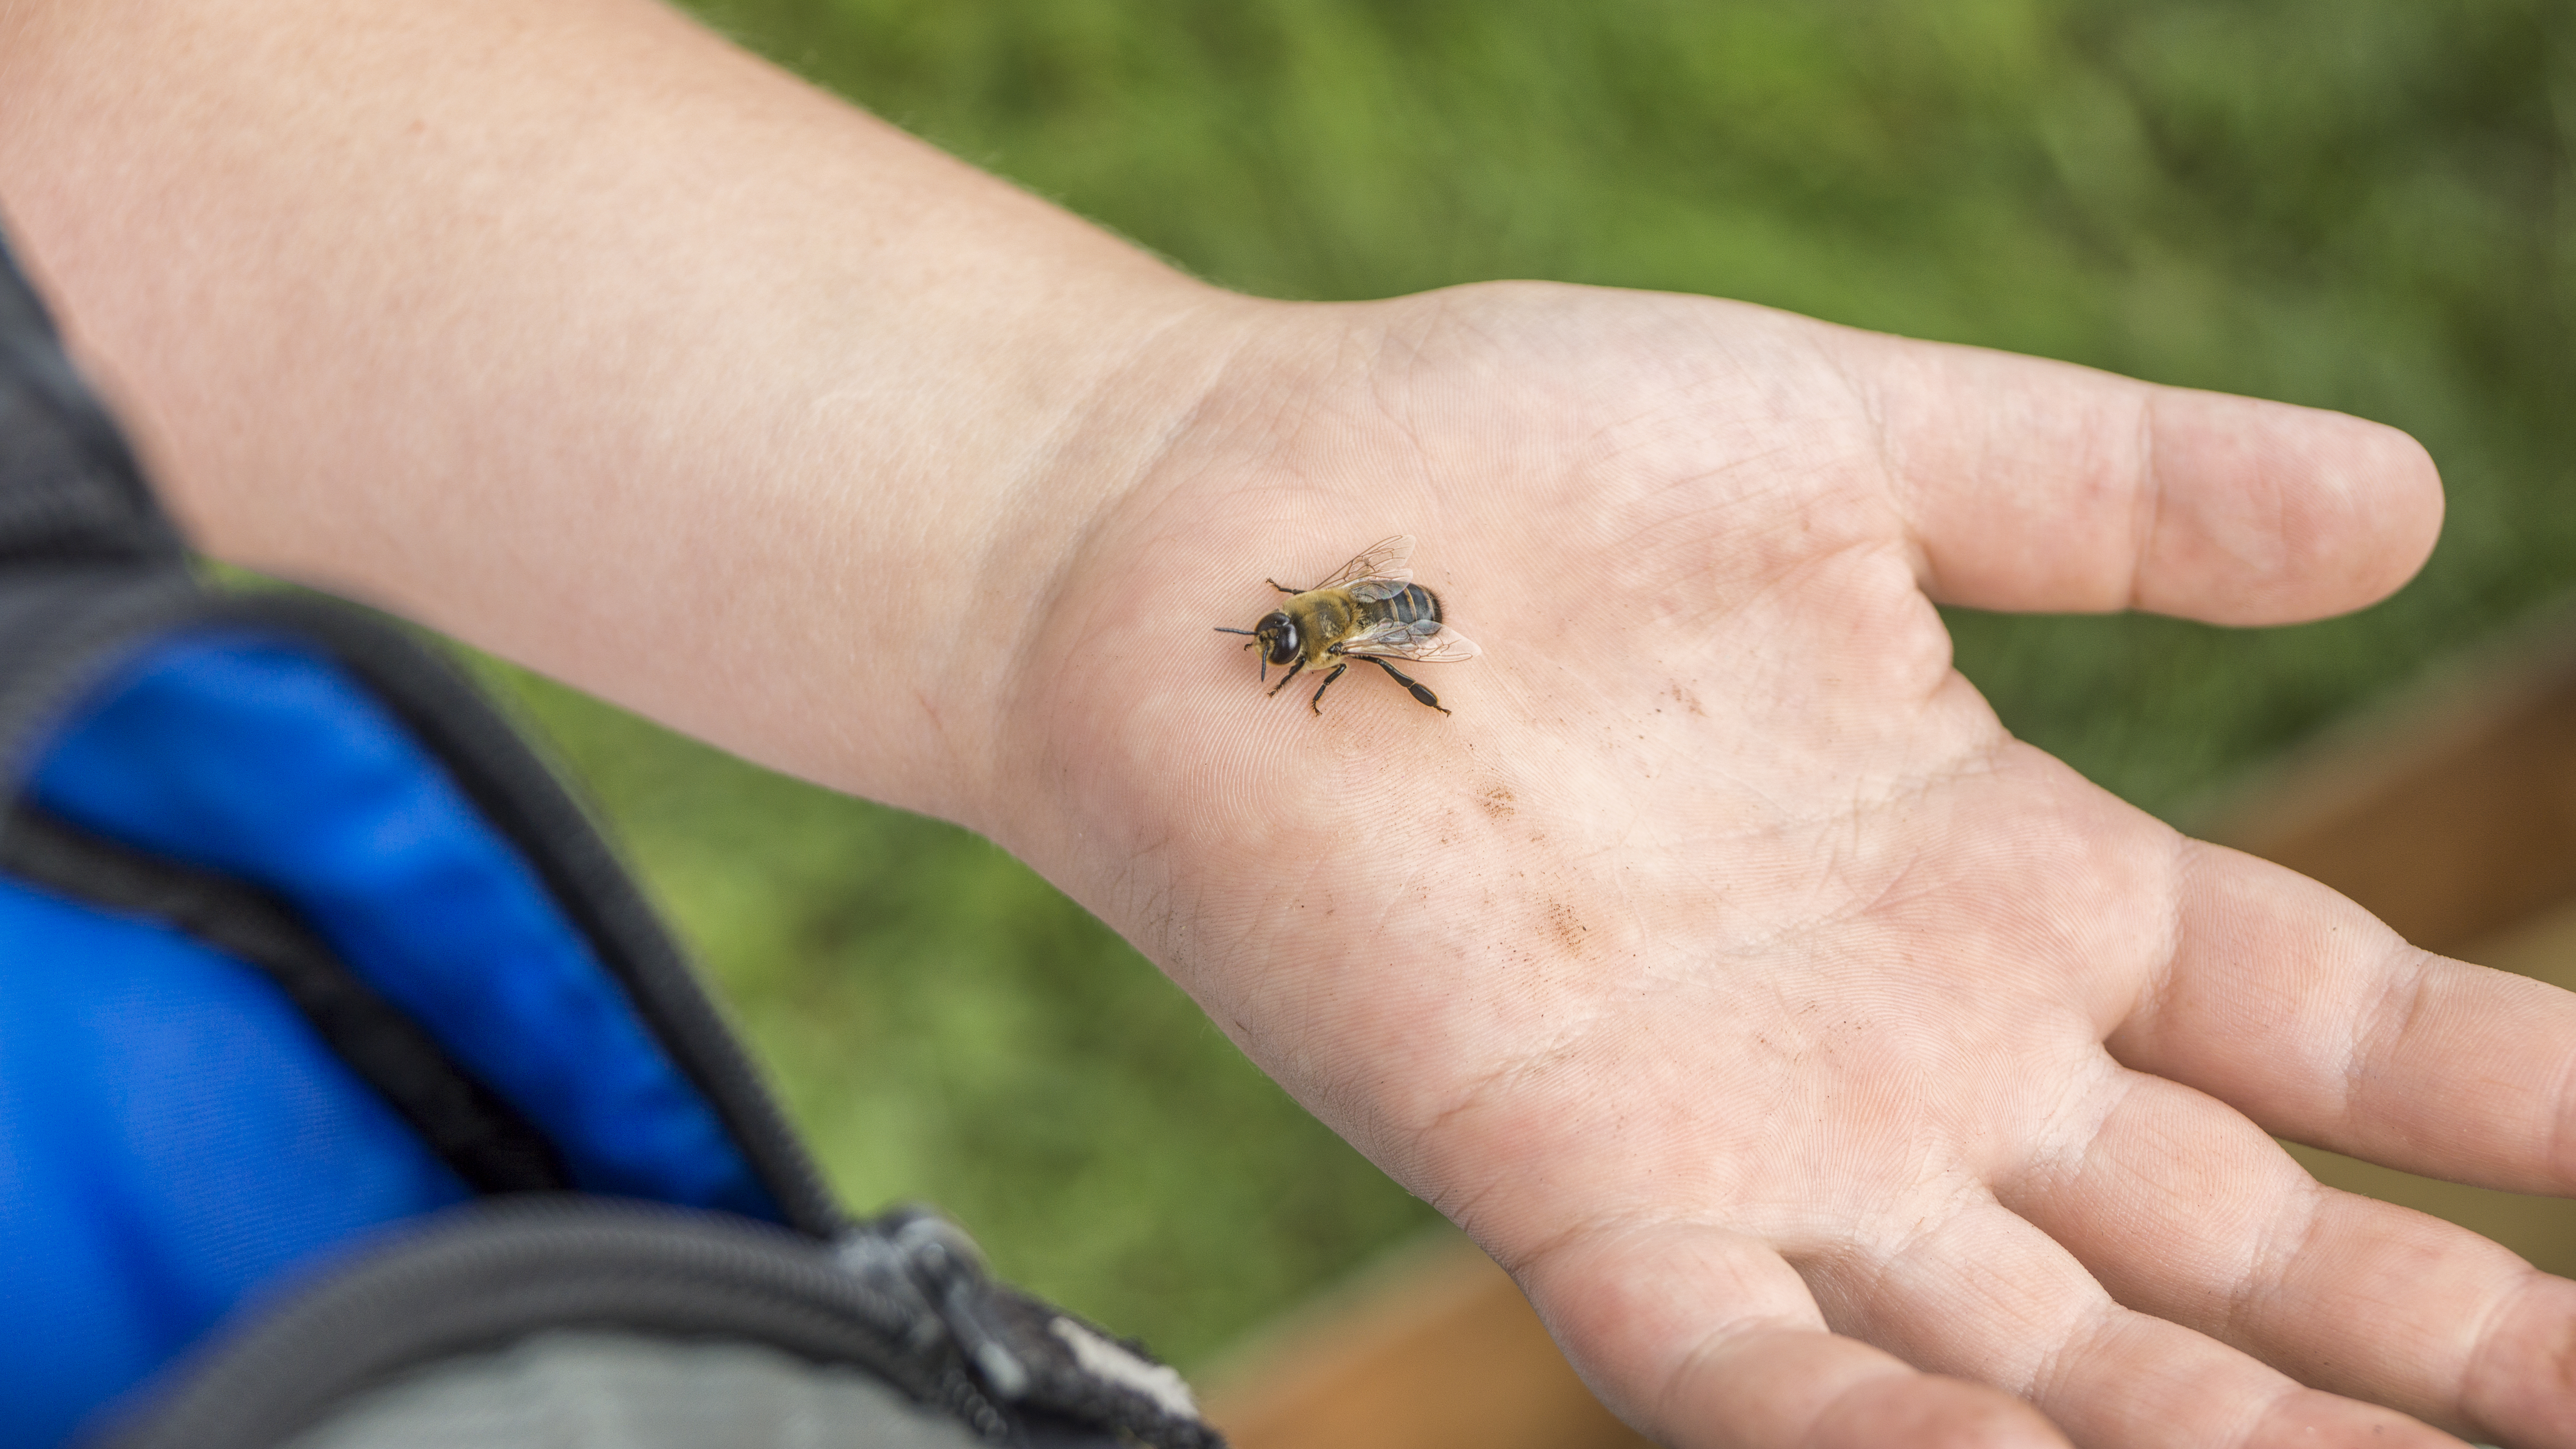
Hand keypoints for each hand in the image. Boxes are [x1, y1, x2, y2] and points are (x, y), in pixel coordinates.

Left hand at [993, 282, 2573, 1446]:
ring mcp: (1745, 1136)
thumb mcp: (1861, 443)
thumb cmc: (1504, 452)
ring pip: (2037, 1355)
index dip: (2498, 1098)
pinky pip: (1758, 1374)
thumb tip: (2414, 500)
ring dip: (2218, 1435)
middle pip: (2221, 1241)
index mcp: (1995, 873)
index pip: (2316, 1024)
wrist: (1214, 524)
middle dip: (2418, 1330)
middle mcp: (1901, 1045)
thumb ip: (2121, 489)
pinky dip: (1899, 1444)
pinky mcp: (1567, 1179)